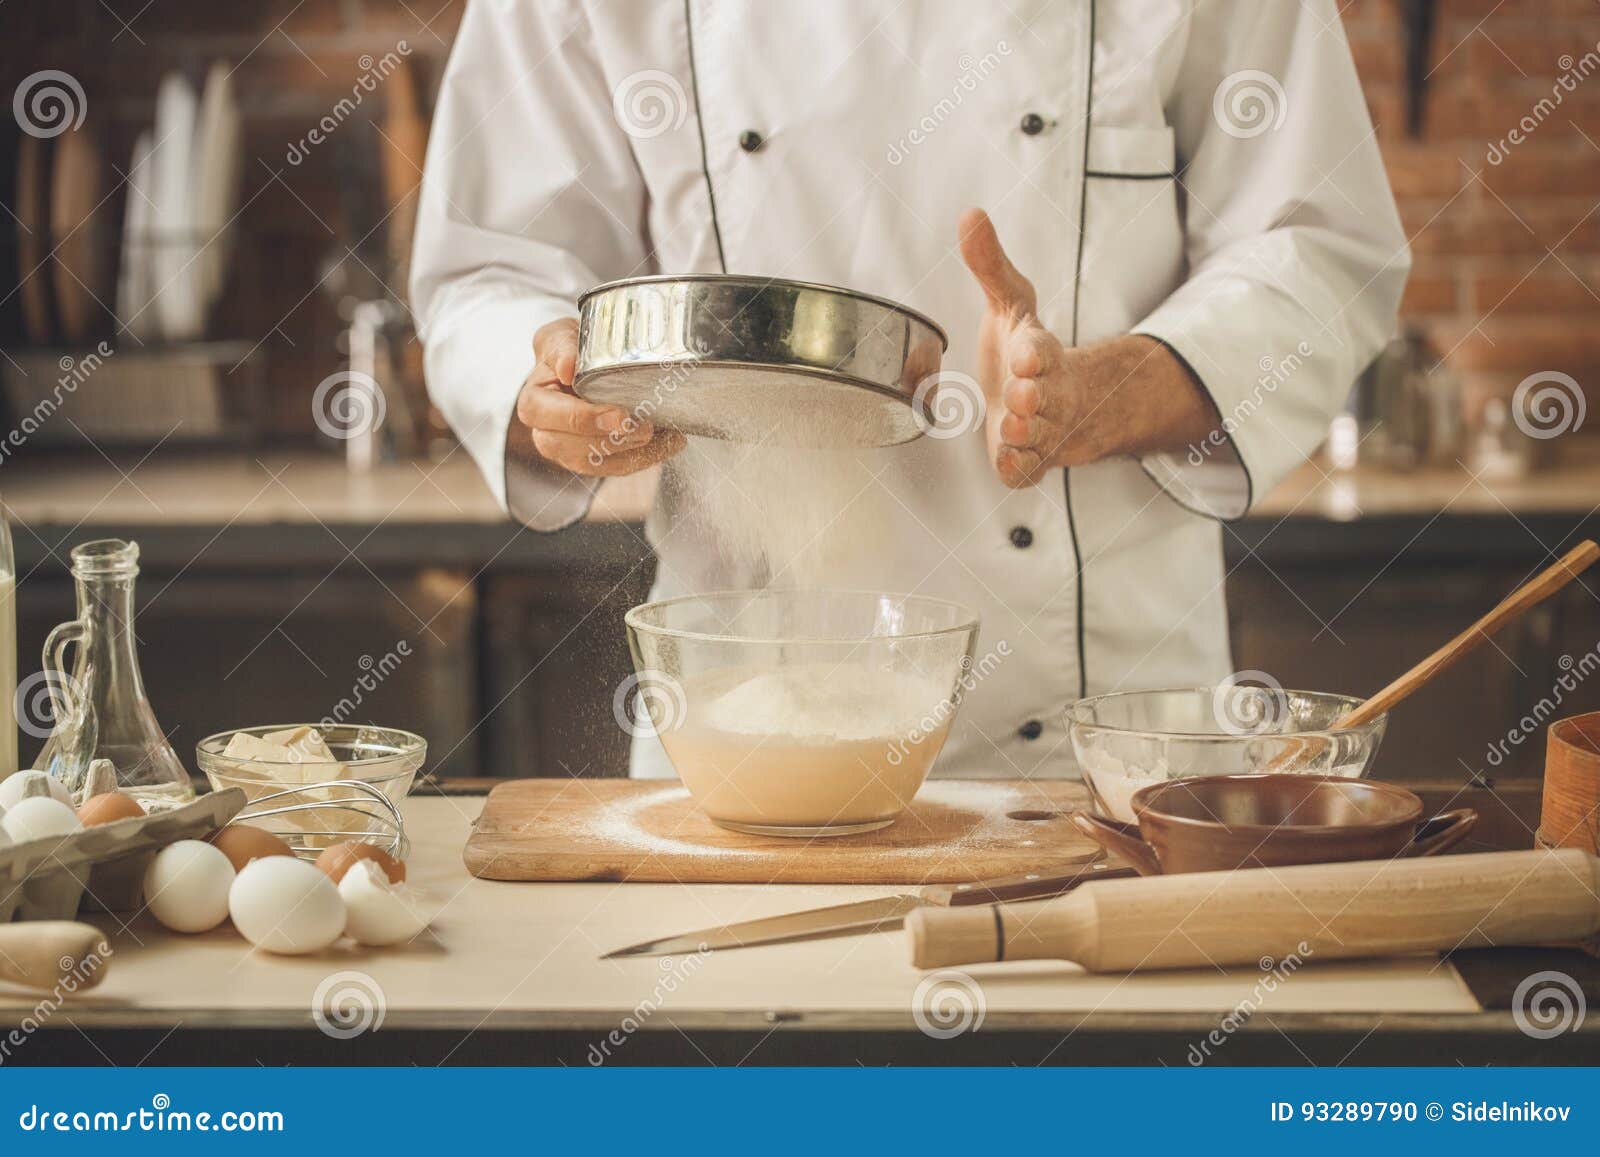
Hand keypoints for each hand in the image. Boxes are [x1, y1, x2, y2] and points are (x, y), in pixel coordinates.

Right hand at [514, 318, 683, 475]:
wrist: (583, 366)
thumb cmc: (570, 351)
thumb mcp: (561, 337)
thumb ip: (562, 346)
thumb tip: (568, 367)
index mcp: (534, 402)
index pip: (549, 417)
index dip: (584, 419)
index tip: (619, 415)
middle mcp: (546, 433)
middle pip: (571, 448)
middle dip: (612, 440)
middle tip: (645, 427)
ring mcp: (569, 452)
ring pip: (597, 464)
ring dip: (633, 451)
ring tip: (663, 432)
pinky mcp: (594, 462)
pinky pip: (618, 468)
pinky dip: (647, 457)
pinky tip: (671, 441)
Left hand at [956, 209, 1219, 486]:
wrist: (1058, 401)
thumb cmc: (1026, 350)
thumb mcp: (1012, 304)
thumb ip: (991, 266)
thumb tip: (969, 216)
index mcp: (1038, 353)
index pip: (1042, 351)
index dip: (1035, 354)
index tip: (1024, 355)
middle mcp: (1046, 394)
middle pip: (1048, 398)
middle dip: (1036, 397)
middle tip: (1022, 397)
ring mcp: (1041, 430)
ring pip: (1041, 437)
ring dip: (1027, 435)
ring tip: (1012, 428)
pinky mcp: (1030, 459)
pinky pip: (1028, 472)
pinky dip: (1019, 469)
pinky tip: (1006, 460)